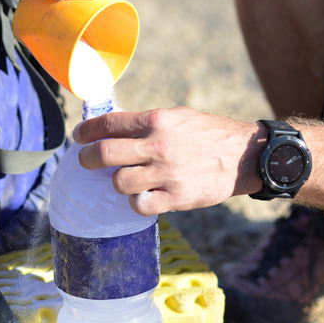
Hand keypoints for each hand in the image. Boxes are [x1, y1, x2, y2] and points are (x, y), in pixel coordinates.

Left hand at [72, 107, 266, 214]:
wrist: (245, 156)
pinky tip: (143, 195)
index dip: (87, 130)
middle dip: (87, 159)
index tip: (78, 136)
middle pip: (105, 154)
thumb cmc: (209, 133)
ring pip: (119, 183)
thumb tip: (112, 128)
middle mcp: (159, 146)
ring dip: (116, 182)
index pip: (109, 124)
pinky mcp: (176, 198)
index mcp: (157, 121)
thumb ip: (146, 122)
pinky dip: (136, 202)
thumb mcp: (178, 117)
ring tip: (124, 179)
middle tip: (85, 161)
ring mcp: (167, 174)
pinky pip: (140, 205)